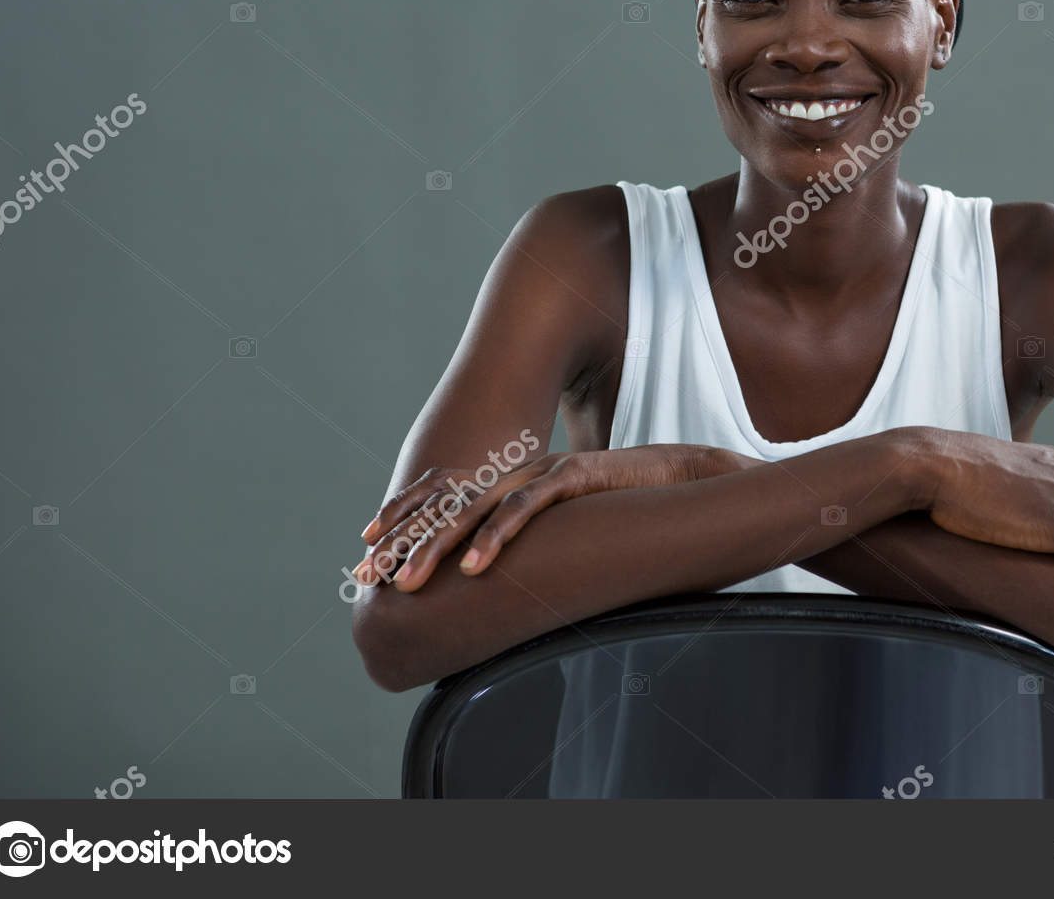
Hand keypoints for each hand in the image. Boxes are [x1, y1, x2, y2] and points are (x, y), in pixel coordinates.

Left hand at [355, 445, 757, 591]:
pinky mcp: (575, 477)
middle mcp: (521, 472)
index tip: (368, 548)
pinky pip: (527, 511)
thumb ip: (537, 546)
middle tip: (368, 573)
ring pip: (477, 509)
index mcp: (514, 482)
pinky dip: (497, 538)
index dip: (405, 518)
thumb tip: (508, 582)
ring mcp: (545, 472)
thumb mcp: (570, 529)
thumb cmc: (630, 507)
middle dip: (404, 539)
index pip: (446, 497)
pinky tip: (474, 567)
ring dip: (438, 547)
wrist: (685, 474)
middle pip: (448, 504)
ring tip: (409, 581)